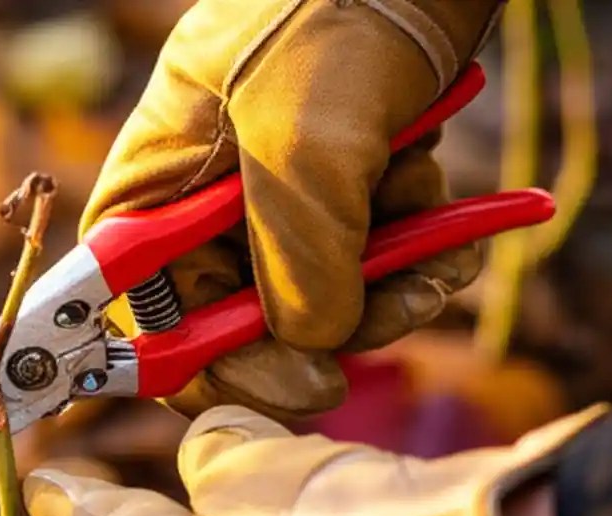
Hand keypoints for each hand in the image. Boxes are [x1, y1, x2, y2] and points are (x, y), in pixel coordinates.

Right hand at [82, 0, 505, 424]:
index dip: (219, 367)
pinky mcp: (342, 191)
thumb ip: (300, 260)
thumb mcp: (305, 140)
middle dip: (337, 321)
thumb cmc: (334, 9)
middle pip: (253, 323)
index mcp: (155, 193)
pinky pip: (377, 261)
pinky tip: (456, 218)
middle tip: (399, 304)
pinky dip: (422, 251)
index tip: (302, 382)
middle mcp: (208, 206)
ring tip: (433, 233)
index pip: (156, 321)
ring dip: (394, 280)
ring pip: (329, 299)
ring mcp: (278, 200)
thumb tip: (316, 347)